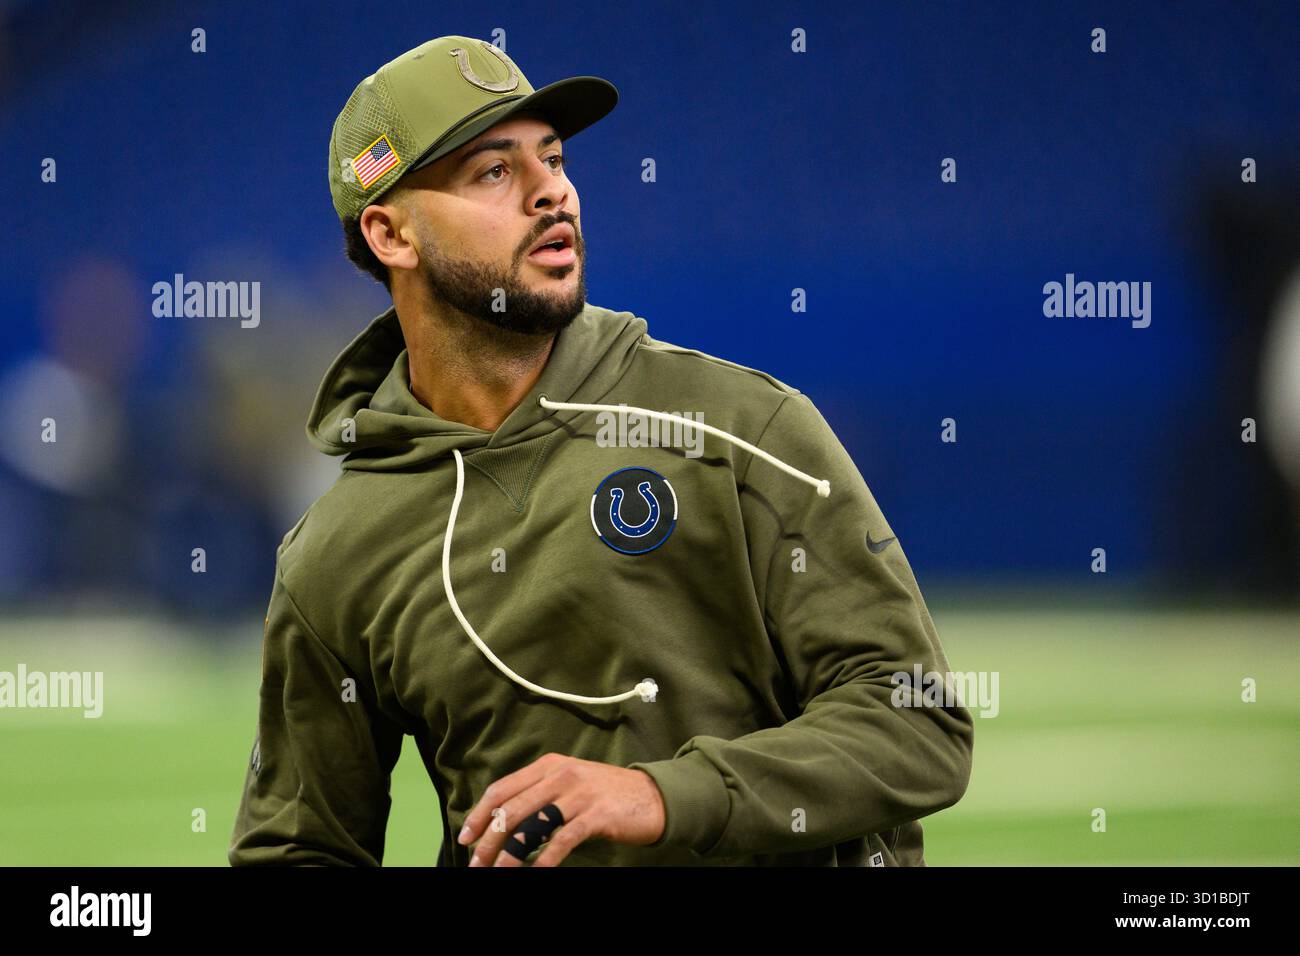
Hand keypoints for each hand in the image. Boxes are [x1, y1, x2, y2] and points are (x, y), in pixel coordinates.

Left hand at [457, 753, 665, 866]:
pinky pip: (562, 840)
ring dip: (509, 854)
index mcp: (549, 766)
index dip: (480, 814)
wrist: (652, 796)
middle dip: (488, 839)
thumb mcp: (569, 785)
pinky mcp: (596, 814)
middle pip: (512, 808)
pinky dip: (545, 860)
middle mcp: (561, 775)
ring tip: (498, 872)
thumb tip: (502, 822)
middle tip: (475, 863)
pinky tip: (535, 873)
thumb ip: (540, 796)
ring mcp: (579, 793)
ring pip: (531, 825)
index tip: (465, 837)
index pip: (502, 788)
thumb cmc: (606, 795)